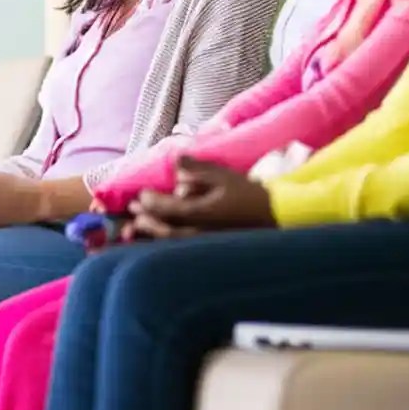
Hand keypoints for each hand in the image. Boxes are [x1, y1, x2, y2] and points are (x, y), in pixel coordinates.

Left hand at [128, 157, 275, 238]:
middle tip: (132, 210)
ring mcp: (204, 245)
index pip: (167, 209)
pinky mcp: (209, 250)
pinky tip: (156, 240)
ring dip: (151, 235)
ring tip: (137, 227)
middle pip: (164, 230)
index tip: (141, 194)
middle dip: (145, 220)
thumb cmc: (249, 194)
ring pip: (170, 244)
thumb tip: (176, 159)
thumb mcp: (224, 176)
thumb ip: (198, 169)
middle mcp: (200, 232)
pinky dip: (163, 245)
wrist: (276, 217)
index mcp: (202, 213)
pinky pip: (180, 250)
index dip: (150, 202)